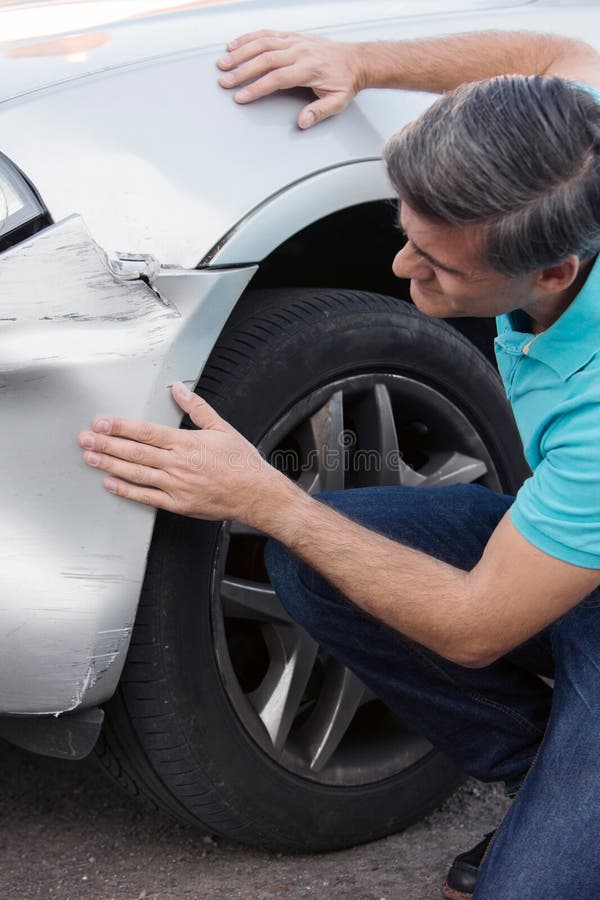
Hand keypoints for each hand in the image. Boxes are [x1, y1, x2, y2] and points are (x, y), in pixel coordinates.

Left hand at [77, 382, 295, 525]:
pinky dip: (126, 490)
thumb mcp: (222, 427)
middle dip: (106, 444)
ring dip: (110, 465)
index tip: (102, 422)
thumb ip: (197, 408)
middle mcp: (178, 464)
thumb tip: (179, 389)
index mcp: (186, 443)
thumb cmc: (241, 463)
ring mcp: (176, 485)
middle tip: (86, 439)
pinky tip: (111, 483)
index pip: (145, 432)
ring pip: (136, 473)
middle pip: (134, 452)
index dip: (120, 427)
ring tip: (90, 458)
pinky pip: (147, 497)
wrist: (256, 493)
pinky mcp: (178, 503)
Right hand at [217, 30, 362, 127]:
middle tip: (225, 80)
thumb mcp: (337, 102)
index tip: (241, 96)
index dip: (257, 88)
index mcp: (309, 69)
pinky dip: (249, 38)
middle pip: (265, 59)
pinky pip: (267, 33)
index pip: (277, 78)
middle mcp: (300, 52)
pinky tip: (235, 44)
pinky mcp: (292, 36)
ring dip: (241, 52)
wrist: (356, 60)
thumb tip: (303, 121)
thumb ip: (319, 112)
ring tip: (224, 63)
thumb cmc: (345, 81)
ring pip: (263, 43)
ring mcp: (295, 41)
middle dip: (242, 70)